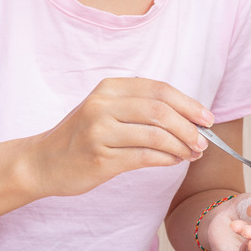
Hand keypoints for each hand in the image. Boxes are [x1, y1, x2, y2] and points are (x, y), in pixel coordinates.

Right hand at [25, 77, 211, 197]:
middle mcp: (103, 106)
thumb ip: (141, 108)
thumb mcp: (107, 110)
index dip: (188, 104)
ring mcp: (100, 132)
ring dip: (181, 146)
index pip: (159, 90)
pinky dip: (166, 159)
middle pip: (160, 111)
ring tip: (192, 154)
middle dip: (189, 127)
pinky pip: (144, 157)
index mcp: (109, 88)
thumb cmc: (83, 136)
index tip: (207, 118)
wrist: (43, 162)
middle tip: (203, 141)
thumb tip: (190, 118)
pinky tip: (175, 161)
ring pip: (155, 135)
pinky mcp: (100, 158)